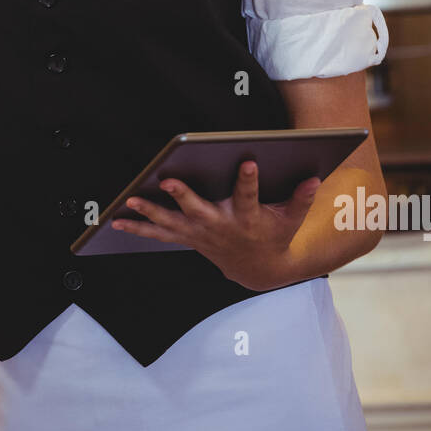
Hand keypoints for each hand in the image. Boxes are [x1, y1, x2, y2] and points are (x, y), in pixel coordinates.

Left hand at [111, 160, 320, 290]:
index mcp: (247, 218)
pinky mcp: (187, 238)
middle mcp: (220, 227)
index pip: (249, 196)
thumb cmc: (273, 236)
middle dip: (183, 195)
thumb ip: (301, 198)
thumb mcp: (292, 219)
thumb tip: (315, 178)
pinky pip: (158, 235)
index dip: (248, 180)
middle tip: (168, 179)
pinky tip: (115, 220)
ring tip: (129, 199)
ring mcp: (199, 234)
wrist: (257, 270)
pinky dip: (137, 229)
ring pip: (171, 224)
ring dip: (149, 213)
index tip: (247, 161)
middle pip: (199, 210)